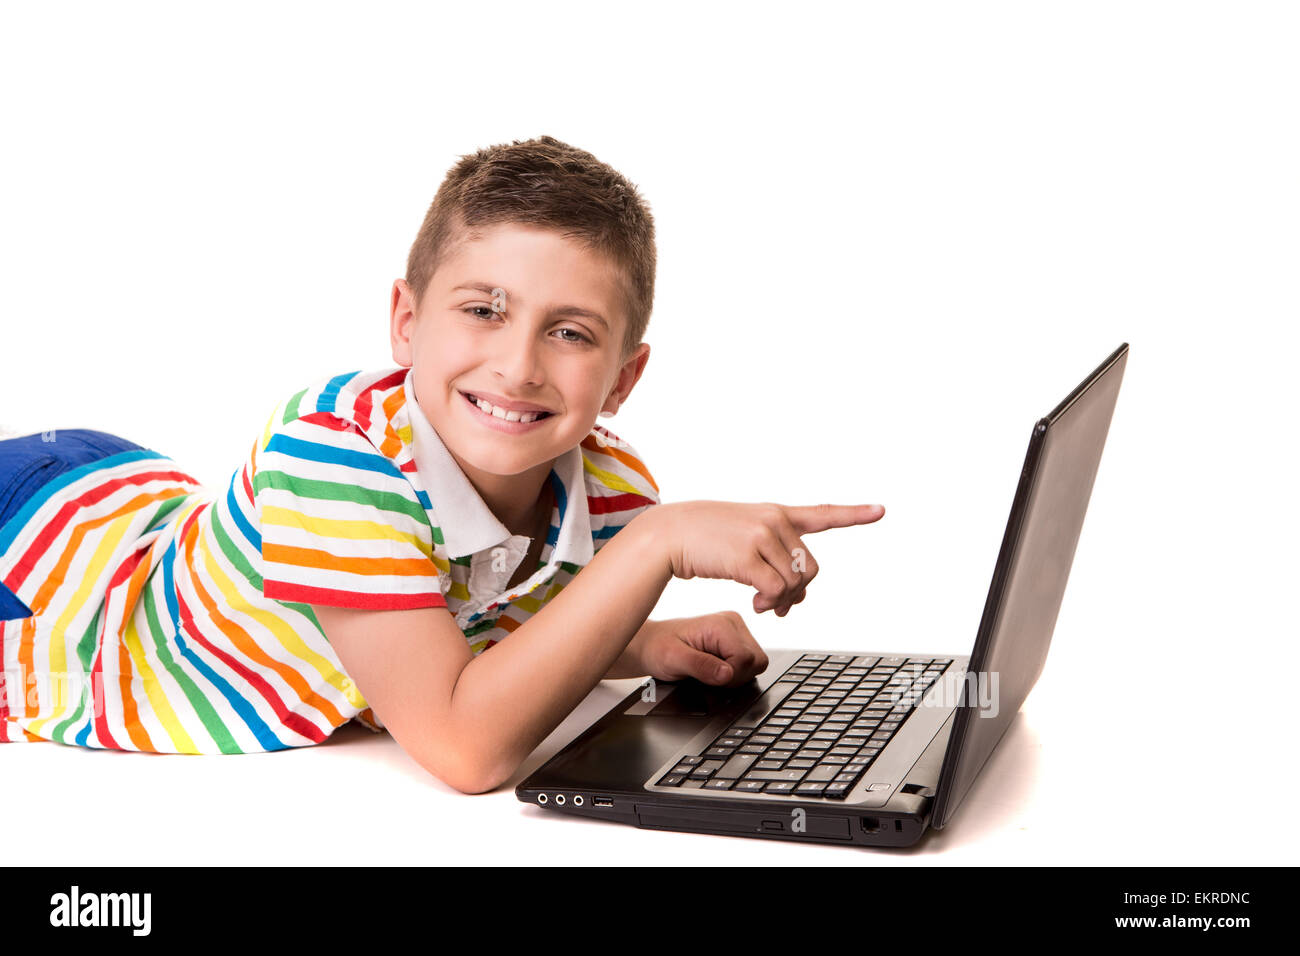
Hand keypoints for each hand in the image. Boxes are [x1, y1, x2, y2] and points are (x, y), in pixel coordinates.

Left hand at [634, 613, 769, 686]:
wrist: (651, 644)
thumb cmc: (658, 648)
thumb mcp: (673, 659)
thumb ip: (701, 666)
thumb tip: (727, 674)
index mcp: (721, 624)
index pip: (746, 659)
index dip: (730, 677)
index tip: (709, 678)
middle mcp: (733, 623)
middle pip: (756, 661)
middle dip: (736, 677)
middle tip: (710, 676)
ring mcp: (737, 630)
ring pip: (756, 663)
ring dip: (736, 675)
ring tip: (710, 671)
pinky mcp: (736, 640)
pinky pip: (750, 662)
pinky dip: (735, 672)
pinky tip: (715, 668)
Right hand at [642, 501, 885, 616]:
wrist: (667, 534)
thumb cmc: (700, 540)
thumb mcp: (740, 535)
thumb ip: (770, 554)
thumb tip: (793, 594)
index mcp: (774, 513)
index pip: (821, 513)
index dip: (853, 514)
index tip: (880, 510)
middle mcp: (773, 520)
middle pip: (810, 567)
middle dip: (800, 592)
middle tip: (782, 606)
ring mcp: (761, 536)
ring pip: (796, 581)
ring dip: (784, 602)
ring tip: (765, 607)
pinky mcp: (747, 556)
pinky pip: (776, 590)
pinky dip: (771, 604)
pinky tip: (756, 606)